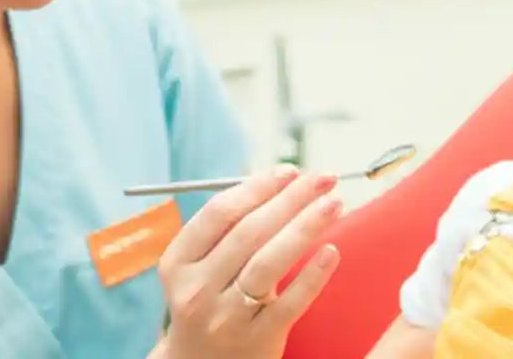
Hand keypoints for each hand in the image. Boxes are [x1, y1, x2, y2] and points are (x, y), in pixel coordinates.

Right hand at [158, 166, 342, 358]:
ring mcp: (226, 317)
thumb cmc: (207, 301)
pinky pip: (291, 302)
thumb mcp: (198, 268)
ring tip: (334, 204)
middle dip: (290, 199)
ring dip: (305, 227)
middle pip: (248, 232)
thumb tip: (280, 182)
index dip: (257, 187)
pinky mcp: (257, 340)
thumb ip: (228, 229)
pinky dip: (313, 275)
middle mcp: (197, 290)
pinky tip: (332, 251)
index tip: (289, 171)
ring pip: (269, 263)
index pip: (219, 213)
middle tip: (323, 178)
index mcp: (178, 263)